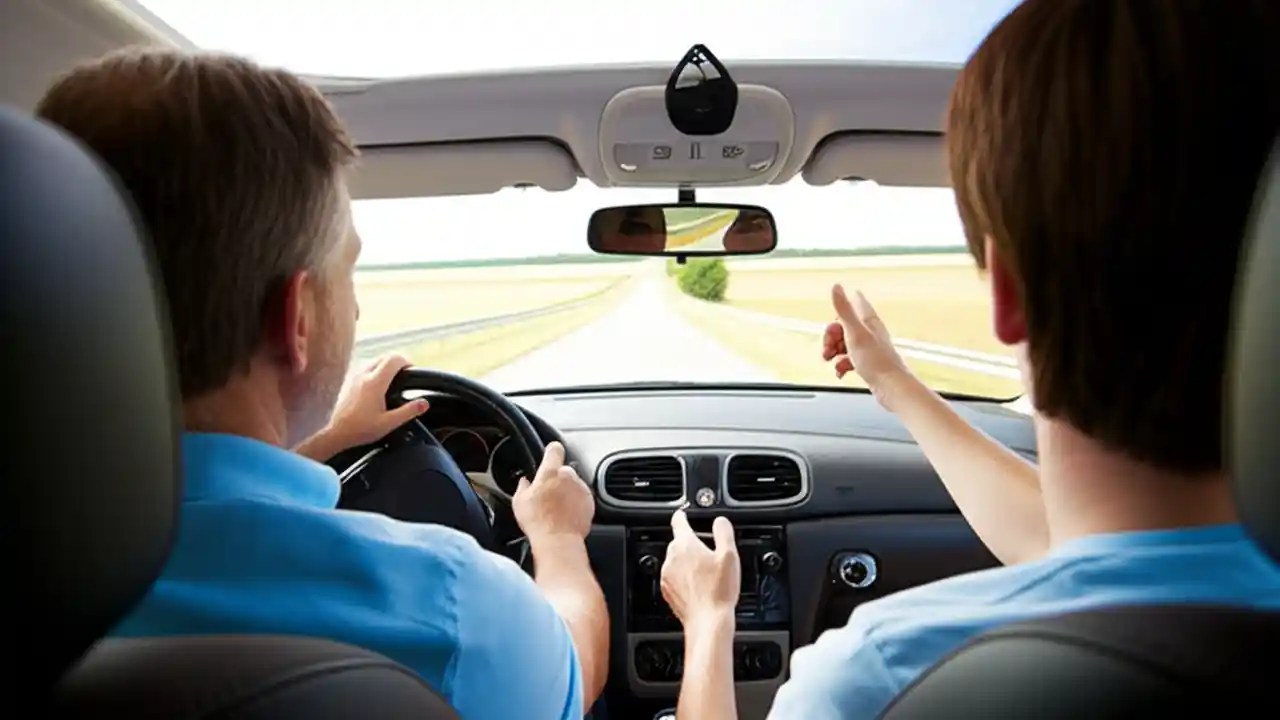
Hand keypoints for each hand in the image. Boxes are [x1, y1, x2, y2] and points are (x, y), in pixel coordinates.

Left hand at [297, 355, 428, 459]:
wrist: (333, 433)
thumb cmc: (359, 429)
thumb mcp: (389, 423)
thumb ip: (409, 411)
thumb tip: (424, 403)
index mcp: (375, 382)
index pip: (394, 359)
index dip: (407, 362)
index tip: (411, 371)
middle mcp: (363, 375)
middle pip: (384, 356)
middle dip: (397, 362)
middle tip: (404, 375)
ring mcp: (353, 377)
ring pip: (373, 361)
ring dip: (384, 365)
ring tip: (391, 380)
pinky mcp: (347, 382)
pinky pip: (363, 368)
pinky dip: (373, 371)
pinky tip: (374, 386)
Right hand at [513, 441, 594, 543]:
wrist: (558, 541)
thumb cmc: (538, 522)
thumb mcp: (520, 502)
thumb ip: (523, 486)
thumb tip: (524, 482)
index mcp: (550, 472)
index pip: (555, 449)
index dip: (551, 450)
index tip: (549, 454)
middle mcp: (569, 476)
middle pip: (564, 470)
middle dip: (557, 479)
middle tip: (548, 495)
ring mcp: (581, 489)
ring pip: (573, 484)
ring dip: (567, 491)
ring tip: (556, 509)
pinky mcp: (590, 502)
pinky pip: (581, 497)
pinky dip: (576, 503)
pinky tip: (565, 515)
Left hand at [660, 511, 739, 626]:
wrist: (708, 621)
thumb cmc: (719, 590)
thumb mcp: (729, 555)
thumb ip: (723, 531)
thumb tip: (719, 520)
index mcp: (685, 544)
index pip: (678, 520)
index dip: (684, 514)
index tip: (685, 513)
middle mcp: (671, 558)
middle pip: (679, 542)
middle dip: (692, 544)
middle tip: (710, 554)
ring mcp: (667, 575)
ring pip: (676, 561)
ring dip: (688, 563)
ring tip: (707, 574)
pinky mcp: (667, 590)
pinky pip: (674, 577)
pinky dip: (684, 578)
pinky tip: (699, 586)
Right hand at [822, 284, 914, 410]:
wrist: (890, 387)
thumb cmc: (876, 361)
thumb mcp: (854, 332)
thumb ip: (844, 309)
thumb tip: (836, 286)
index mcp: (868, 320)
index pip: (853, 302)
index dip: (839, 311)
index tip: (834, 323)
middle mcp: (870, 331)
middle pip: (844, 326)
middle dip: (831, 336)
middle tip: (828, 348)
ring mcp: (869, 348)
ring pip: (845, 343)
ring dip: (834, 352)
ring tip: (831, 361)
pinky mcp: (868, 363)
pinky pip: (849, 359)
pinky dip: (842, 364)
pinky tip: (841, 371)